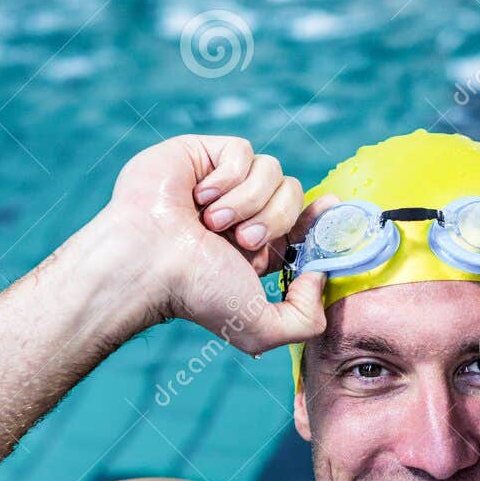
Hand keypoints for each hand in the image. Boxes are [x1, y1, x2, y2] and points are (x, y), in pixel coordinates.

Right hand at [102, 135, 327, 353]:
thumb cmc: (197, 293)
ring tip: (212, 223)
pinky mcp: (206, 154)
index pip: (304, 220)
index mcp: (258, 247)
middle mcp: (243, 212)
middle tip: (242, 240)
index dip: (320, 215)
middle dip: (275, 219)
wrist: (150, 260)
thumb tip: (320, 273)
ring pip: (272, 171)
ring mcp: (225, 181)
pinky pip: (243, 151)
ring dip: (247, 201)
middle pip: (294, 193)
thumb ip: (305, 319)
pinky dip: (228, 177)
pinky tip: (200, 197)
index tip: (329, 209)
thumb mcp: (261, 328)